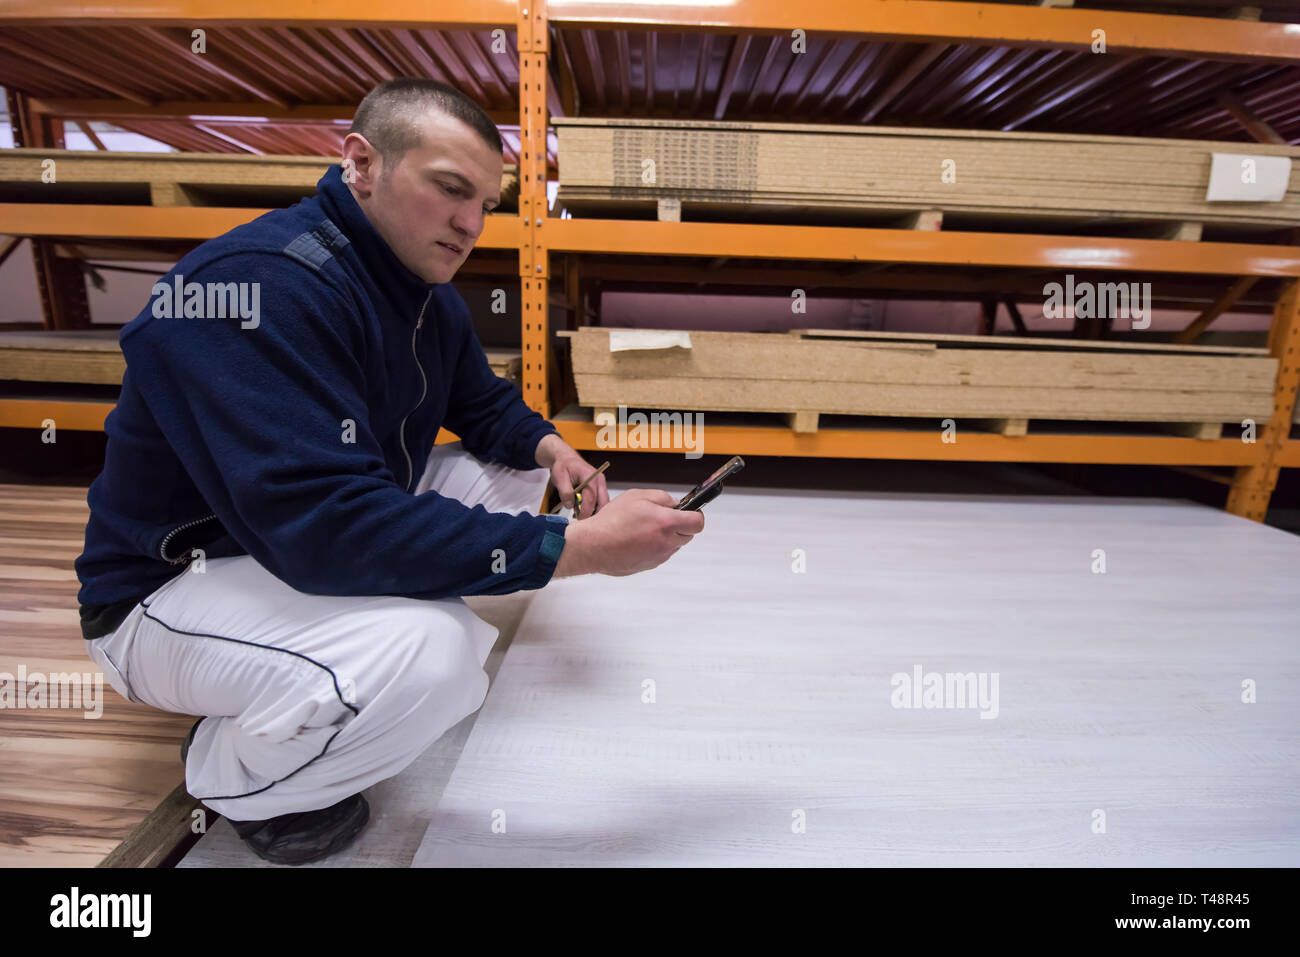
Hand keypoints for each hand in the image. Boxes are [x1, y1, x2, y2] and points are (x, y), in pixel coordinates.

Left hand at [535, 433, 608, 519]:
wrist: (565, 458)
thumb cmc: (563, 465)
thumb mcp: (559, 477)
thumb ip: (565, 492)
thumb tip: (570, 505)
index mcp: (590, 476)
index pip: (591, 497)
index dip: (585, 511)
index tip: (578, 520)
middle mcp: (599, 480)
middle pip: (603, 502)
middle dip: (593, 514)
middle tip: (582, 522)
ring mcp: (601, 484)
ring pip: (603, 503)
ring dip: (594, 511)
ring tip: (580, 516)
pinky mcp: (599, 489)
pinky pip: (600, 501)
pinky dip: (593, 508)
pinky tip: (583, 511)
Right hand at [553, 489, 704, 577]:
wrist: (593, 545)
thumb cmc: (612, 520)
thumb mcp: (638, 496)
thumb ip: (663, 498)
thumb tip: (675, 504)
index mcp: (667, 523)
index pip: (698, 523)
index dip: (695, 515)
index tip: (689, 512)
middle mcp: (666, 542)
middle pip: (687, 535)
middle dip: (679, 526)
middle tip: (660, 518)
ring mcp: (659, 557)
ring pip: (673, 545)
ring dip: (665, 537)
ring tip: (643, 529)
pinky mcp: (649, 565)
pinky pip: (659, 554)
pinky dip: (653, 547)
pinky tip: (636, 540)